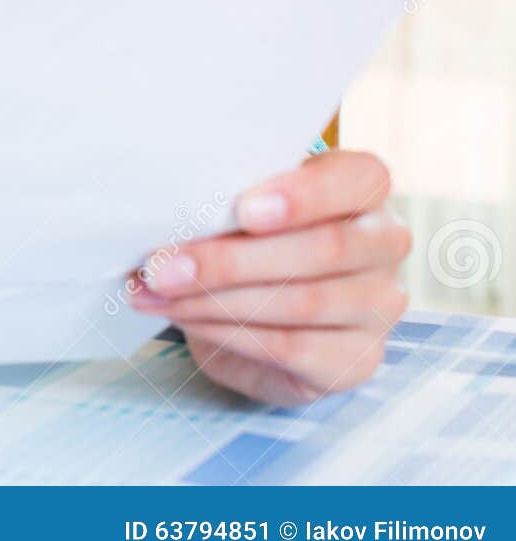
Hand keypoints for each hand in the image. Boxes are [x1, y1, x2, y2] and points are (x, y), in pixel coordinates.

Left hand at [127, 149, 410, 405]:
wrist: (256, 310)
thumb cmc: (250, 234)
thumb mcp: (242, 202)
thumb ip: (229, 195)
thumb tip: (168, 203)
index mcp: (363, 188)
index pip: (359, 180)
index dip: (305, 194)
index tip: (243, 210)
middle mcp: (384, 243)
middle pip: (323, 249)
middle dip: (231, 259)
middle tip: (161, 265)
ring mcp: (378, 306)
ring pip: (301, 302)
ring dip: (214, 298)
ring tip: (156, 291)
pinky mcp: (357, 360)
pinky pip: (290, 346)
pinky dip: (226, 331)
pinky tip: (182, 318)